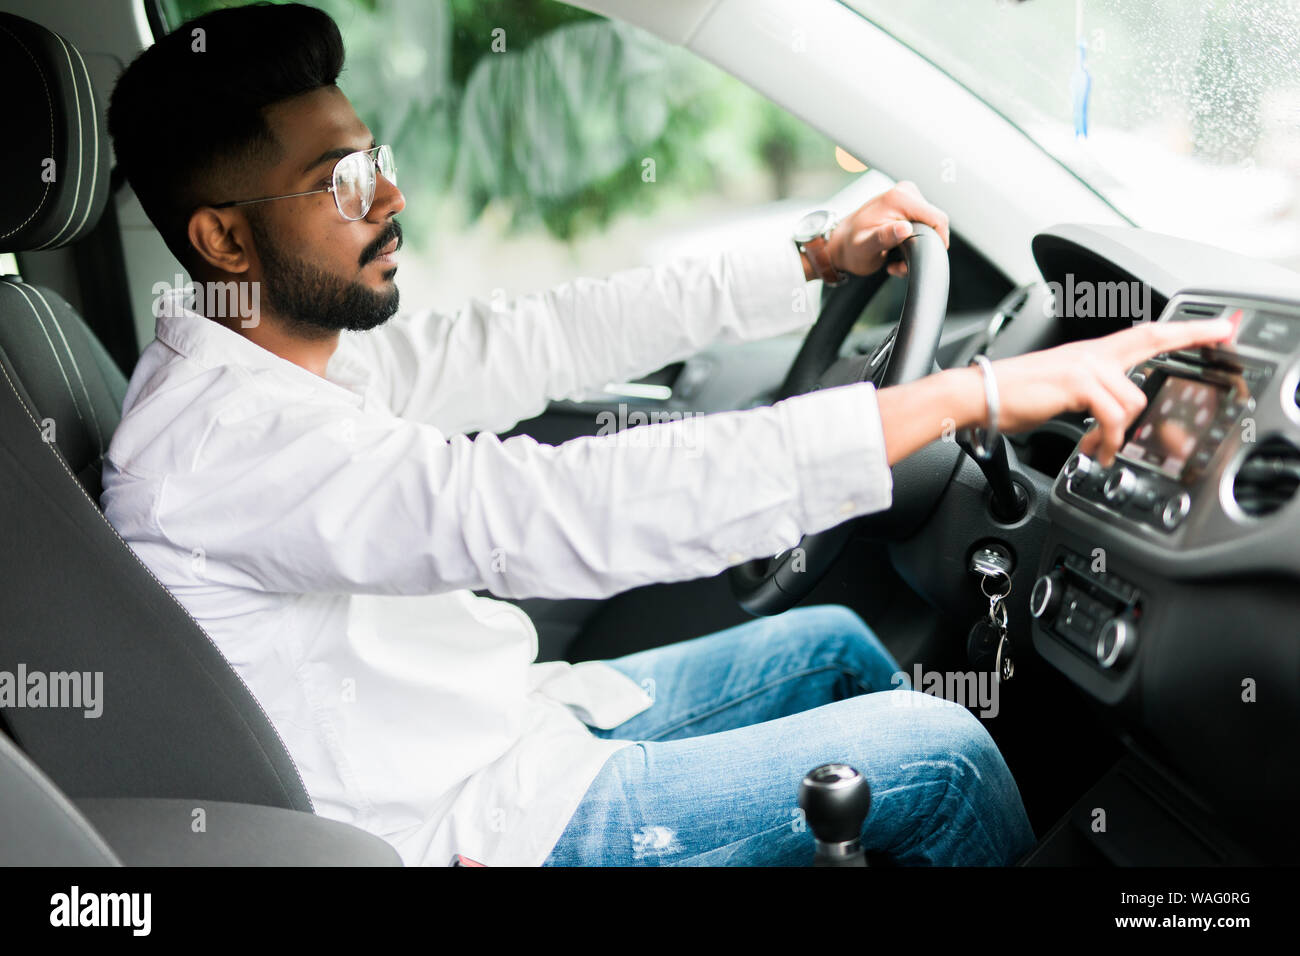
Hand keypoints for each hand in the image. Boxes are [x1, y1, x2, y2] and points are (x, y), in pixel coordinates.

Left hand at [829, 181, 950, 279]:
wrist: (841, 244)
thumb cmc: (851, 247)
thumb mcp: (865, 248)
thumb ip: (884, 237)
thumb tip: (905, 229)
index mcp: (899, 198)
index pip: (938, 219)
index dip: (936, 242)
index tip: (919, 258)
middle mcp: (905, 192)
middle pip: (935, 223)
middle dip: (923, 247)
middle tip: (900, 264)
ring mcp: (907, 196)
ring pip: (930, 226)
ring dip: (918, 246)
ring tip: (896, 259)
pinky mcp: (908, 204)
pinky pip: (923, 224)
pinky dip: (914, 241)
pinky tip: (898, 250)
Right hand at [983, 317, 1239, 465]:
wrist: (980, 395)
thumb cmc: (1013, 398)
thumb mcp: (1062, 394)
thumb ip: (1092, 399)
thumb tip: (1112, 422)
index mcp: (1091, 354)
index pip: (1145, 335)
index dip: (1184, 328)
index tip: (1216, 324)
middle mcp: (1093, 353)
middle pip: (1153, 339)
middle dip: (1192, 335)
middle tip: (1222, 336)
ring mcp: (1086, 365)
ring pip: (1134, 397)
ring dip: (1121, 432)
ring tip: (1101, 447)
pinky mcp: (1077, 382)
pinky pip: (1113, 416)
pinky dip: (1108, 440)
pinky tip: (1097, 449)